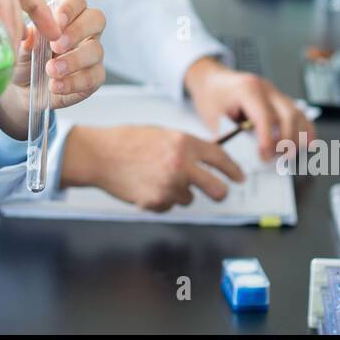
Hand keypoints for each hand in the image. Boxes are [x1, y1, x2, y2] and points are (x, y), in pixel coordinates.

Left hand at [0, 0, 105, 137]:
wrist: (24, 89)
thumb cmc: (25, 59)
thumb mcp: (20, 49)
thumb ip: (27, 40)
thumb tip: (32, 35)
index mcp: (66, 14)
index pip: (76, 1)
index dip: (69, 9)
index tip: (56, 22)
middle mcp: (84, 30)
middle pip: (97, 19)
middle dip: (77, 31)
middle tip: (56, 46)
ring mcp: (92, 53)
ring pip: (96, 50)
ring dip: (73, 60)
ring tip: (51, 70)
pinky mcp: (94, 77)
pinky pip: (94, 77)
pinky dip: (73, 82)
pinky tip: (55, 86)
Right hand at [60, 125, 244, 211]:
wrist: (100, 155)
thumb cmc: (128, 141)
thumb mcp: (163, 134)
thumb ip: (186, 147)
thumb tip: (207, 160)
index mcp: (185, 143)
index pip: (220, 159)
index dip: (233, 170)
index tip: (239, 177)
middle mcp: (181, 164)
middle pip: (217, 189)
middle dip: (220, 193)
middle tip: (218, 192)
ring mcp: (169, 185)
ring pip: (189, 198)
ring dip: (178, 192)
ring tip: (156, 177)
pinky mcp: (157, 201)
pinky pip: (168, 205)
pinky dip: (160, 199)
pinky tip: (145, 185)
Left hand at [185, 58, 315, 161]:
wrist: (211, 78)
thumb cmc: (210, 95)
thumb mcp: (212, 116)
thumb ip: (229, 136)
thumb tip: (244, 159)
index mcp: (248, 89)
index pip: (265, 116)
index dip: (267, 140)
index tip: (264, 157)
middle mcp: (266, 88)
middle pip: (288, 115)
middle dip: (286, 141)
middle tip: (276, 158)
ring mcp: (275, 92)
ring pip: (297, 114)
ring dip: (297, 137)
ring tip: (288, 155)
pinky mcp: (279, 99)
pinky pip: (298, 113)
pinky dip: (305, 129)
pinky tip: (308, 143)